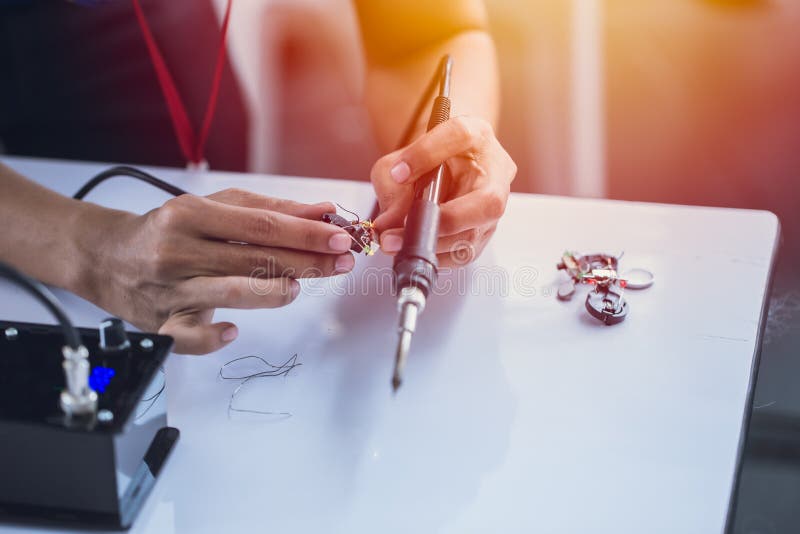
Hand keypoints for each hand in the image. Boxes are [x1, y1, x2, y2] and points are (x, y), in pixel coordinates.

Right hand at [82, 189, 354, 353]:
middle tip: (341, 262)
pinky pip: (189, 337)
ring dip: (272, 292)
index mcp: (190, 215)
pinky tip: (235, 330)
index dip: (305, 234)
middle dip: (306, 262)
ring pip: (231, 293)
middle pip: (254, 259)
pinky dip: (213, 336)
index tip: (339, 237)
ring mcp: (169, 289)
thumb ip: (269, 210)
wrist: (107, 256)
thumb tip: (322, 211)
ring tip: (298, 287)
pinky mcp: (161, 324)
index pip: (261, 226)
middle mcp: (177, 251)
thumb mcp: (215, 208)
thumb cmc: (171, 229)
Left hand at [371, 116, 516, 266]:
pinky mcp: (485, 232)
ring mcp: (495, 205)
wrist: (439, 172)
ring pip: (475, 234)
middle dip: (444, 221)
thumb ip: (390, 183)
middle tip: (406, 228)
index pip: (460, 135)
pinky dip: (436, 256)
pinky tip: (414, 249)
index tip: (398, 172)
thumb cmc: (422, 163)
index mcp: (475, 136)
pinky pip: (465, 254)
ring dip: (433, 244)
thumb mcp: (400, 161)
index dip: (427, 154)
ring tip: (398, 242)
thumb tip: (388, 224)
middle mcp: (494, 169)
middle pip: (488, 201)